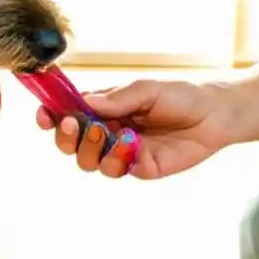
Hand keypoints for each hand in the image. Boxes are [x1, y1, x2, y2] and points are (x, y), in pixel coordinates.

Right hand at [37, 79, 233, 179]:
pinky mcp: (139, 168)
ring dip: (89, 148)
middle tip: (74, 124)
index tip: (44, 114)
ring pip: (88, 161)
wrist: (214, 115)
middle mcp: (108, 131)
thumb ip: (117, 98)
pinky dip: (117, 157)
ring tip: (105, 132)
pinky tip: (131, 143)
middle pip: (71, 143)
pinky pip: (116, 169)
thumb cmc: (180, 96)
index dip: (52, 115)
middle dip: (66, 136)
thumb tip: (85, 104)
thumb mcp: (146, 89)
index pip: (69, 113)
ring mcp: (122, 152)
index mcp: (105, 108)